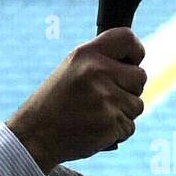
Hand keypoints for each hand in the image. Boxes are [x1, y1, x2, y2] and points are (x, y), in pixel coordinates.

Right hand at [6, 27, 146, 172]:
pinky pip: (130, 126)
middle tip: (103, 99)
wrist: (34, 136)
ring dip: (123, 113)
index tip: (132, 62)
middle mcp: (97, 71)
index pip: (127, 38)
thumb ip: (100, 62)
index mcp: (86, 54)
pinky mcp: (110, 122)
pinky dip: (117, 132)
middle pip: (140, 76)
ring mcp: (105, 98)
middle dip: (129, 90)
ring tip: (96, 115)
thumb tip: (135, 65)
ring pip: (137, 105)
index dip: (135, 51)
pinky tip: (96, 130)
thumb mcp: (71, 70)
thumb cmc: (55, 104)